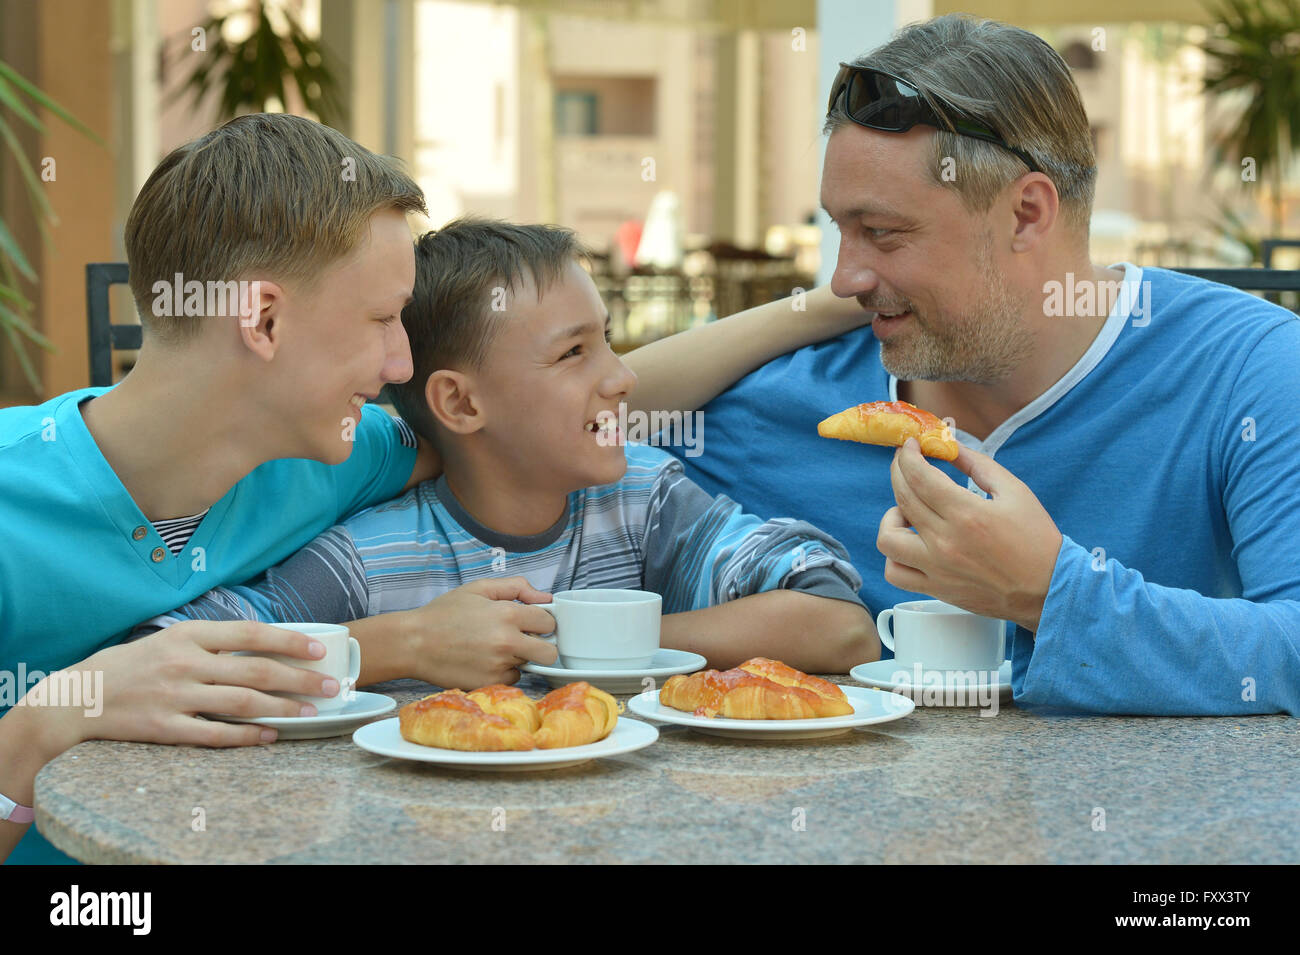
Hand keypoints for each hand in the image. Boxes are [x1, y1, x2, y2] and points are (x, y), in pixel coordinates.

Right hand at [60, 621, 343, 746]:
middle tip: (330, 686)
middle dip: (299, 678)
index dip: (288, 641)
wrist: (79, 697)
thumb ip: (212, 641)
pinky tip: (269, 736)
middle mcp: (185, 663)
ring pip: (242, 702)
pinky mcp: (165, 728)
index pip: (251, 633)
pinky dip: (246, 736)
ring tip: (310, 711)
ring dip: (281, 708)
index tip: (318, 650)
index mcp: (188, 634)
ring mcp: (175, 696)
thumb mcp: (170, 638)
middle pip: (255, 670)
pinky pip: (215, 733)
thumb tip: (265, 644)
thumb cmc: (131, 664)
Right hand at [395, 577, 557, 688]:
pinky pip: (510, 679)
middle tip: (524, 640)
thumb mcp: (478, 588)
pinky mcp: (488, 683)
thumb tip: (545, 597)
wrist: (413, 642)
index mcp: (508, 614)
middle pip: (550, 652)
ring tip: (495, 648)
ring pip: (529, 666)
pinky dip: (503, 672)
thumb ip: (516, 587)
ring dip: (519, 658)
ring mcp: (498, 665)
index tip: (532, 623)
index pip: (549, 622)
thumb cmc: (444, 613)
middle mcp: (507, 642)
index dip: (542, 621)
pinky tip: (485, 661)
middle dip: (542, 645)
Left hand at [876, 439, 1062, 630]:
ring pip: (887, 539)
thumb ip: (978, 464)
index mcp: (967, 514)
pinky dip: (894, 555)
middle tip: (905, 464)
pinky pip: (895, 573)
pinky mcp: (936, 589)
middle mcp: (946, 541)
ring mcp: (937, 568)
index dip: (909, 456)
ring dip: (891, 517)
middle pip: (902, 498)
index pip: (920, 476)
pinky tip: (909, 542)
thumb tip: (949, 445)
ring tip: (908, 510)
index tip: (911, 446)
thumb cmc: (1036, 540)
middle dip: (899, 471)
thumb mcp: (1014, 491)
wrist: (1048, 589)